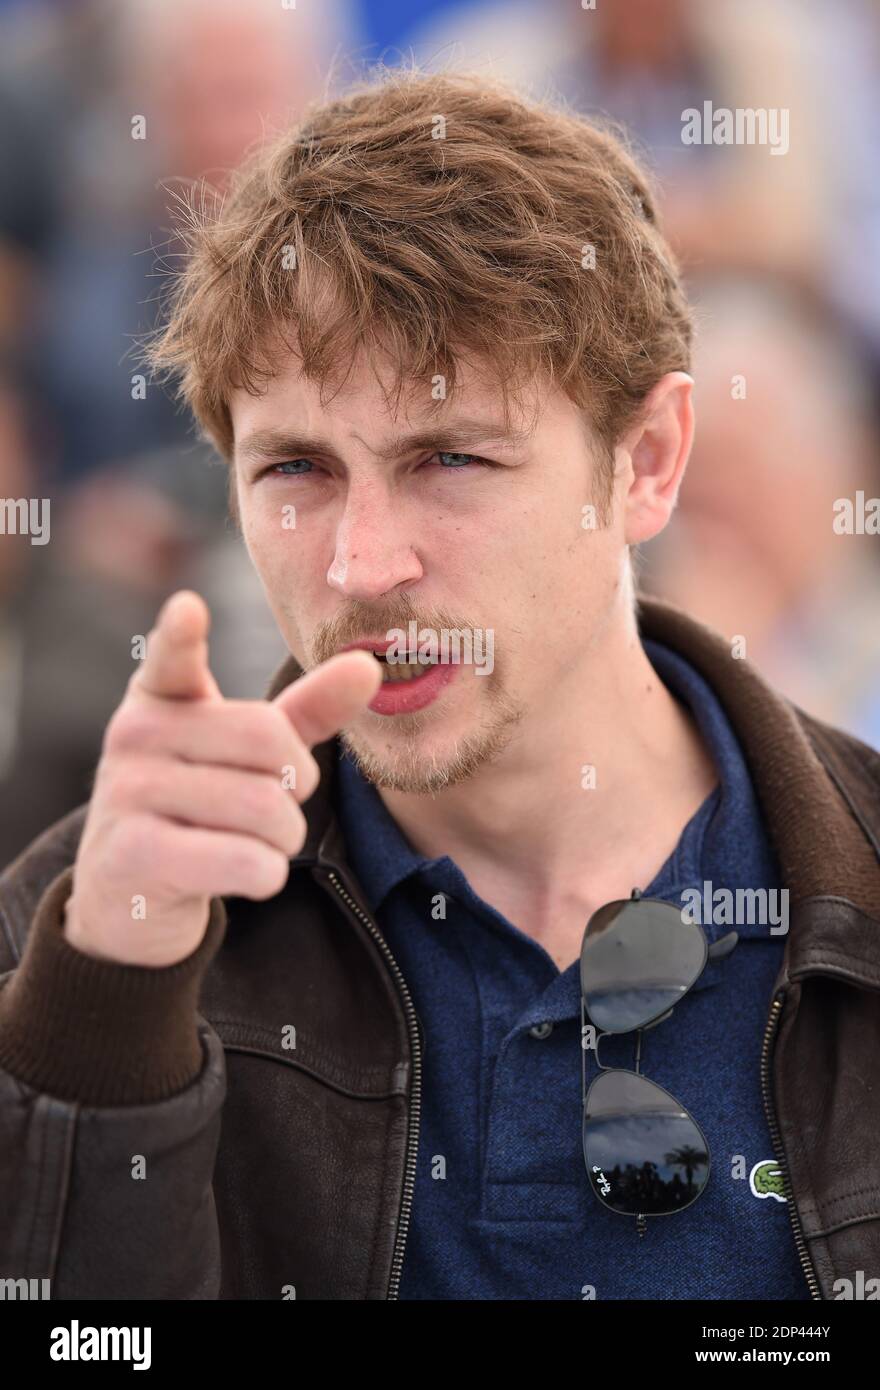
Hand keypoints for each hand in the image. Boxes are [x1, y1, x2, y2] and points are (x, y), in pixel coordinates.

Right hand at [62, 590, 381, 965]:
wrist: (125, 895)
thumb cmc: (200, 805)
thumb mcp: (245, 753)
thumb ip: (305, 710)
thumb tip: (367, 666)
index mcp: (162, 697)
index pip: (171, 657)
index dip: (181, 635)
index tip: (189, 609)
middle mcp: (135, 735)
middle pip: (269, 740)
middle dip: (296, 785)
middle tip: (273, 805)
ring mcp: (127, 793)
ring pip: (265, 810)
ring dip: (283, 839)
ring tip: (254, 843)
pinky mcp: (133, 855)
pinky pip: (245, 860)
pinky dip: (265, 874)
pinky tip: (242, 874)